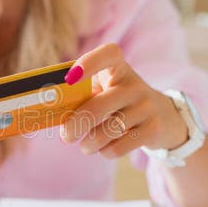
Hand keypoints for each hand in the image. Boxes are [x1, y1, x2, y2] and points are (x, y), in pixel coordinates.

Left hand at [60, 43, 187, 158]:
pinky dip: (106, 152)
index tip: (70, 78)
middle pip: (99, 105)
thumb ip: (80, 95)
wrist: (164, 118)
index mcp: (119, 68)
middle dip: (76, 125)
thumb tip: (43, 110)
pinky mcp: (154, 128)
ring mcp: (147, 106)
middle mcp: (134, 84)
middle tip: (66, 136)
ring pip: (108, 130)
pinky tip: (104, 149)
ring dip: (89, 143)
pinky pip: (120, 145)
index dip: (89, 62)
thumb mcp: (104, 91)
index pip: (109, 54)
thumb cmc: (119, 102)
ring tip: (85, 146)